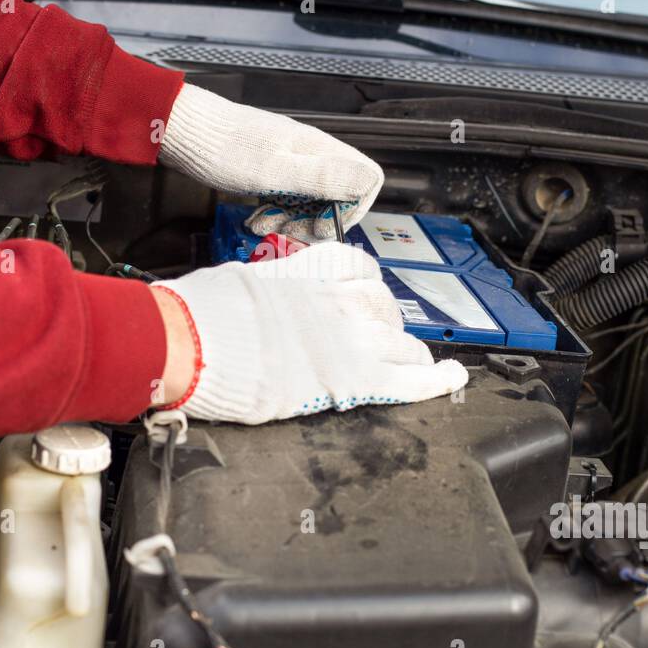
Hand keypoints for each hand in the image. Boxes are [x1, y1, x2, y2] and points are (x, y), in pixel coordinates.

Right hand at [149, 243, 467, 424]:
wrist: (194, 343)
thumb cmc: (199, 316)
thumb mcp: (234, 285)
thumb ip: (260, 295)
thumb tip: (255, 302)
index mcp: (304, 275)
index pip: (355, 267)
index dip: (366, 284)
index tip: (368, 293)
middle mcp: (333, 299)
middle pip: (382, 304)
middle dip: (387, 322)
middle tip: (386, 337)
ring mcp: (348, 337)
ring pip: (401, 340)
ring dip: (411, 352)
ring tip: (421, 362)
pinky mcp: (353, 377)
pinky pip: (409, 378)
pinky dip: (437, 379)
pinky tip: (453, 378)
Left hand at [159, 84, 382, 238]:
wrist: (182, 131)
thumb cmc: (221, 147)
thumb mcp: (274, 170)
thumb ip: (322, 176)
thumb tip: (367, 180)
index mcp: (319, 149)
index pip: (365, 179)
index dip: (352, 209)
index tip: (322, 224)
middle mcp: (310, 153)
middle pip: (339, 195)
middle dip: (317, 222)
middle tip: (289, 232)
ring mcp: (291, 162)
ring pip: (311, 201)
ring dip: (293, 222)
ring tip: (264, 225)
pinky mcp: (272, 171)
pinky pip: (288, 199)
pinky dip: (276, 214)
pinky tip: (256, 218)